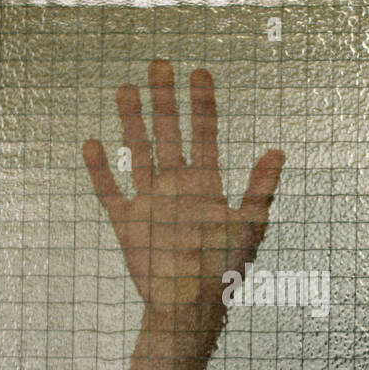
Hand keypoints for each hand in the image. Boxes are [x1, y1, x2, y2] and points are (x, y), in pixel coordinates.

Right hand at [83, 60, 285, 312]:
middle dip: (164, 98)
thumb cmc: (224, 272)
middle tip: (159, 62)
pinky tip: (91, 142)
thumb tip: (277, 150)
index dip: (202, 103)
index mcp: (207, 185)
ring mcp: (150, 201)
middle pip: (169, 132)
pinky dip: (100, 169)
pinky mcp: (127, 223)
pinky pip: (109, 191)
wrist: (190, 307)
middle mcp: (176, 186)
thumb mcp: (250, 228)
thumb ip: (260, 189)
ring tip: (124, 88)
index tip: (199, 71)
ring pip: (137, 151)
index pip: (204, 134)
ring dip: (131, 121)